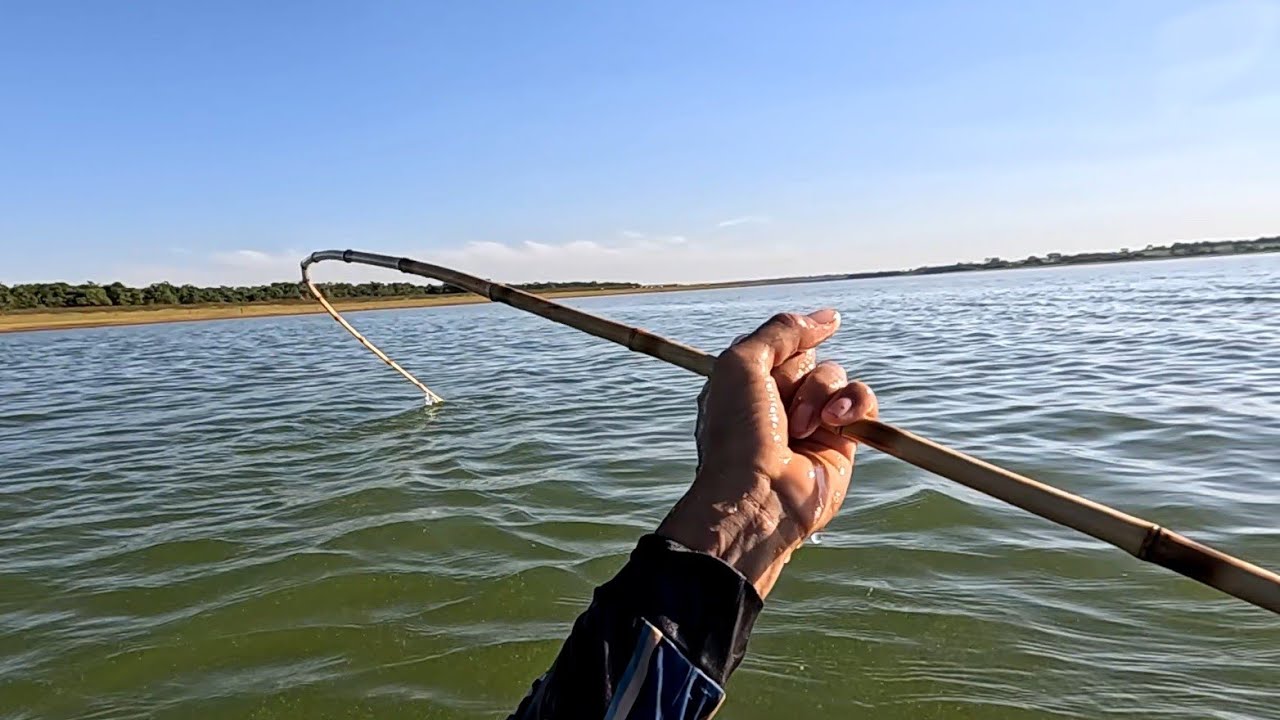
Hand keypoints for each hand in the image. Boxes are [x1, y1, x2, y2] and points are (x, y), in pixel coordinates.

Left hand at [657, 309, 877, 597]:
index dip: (792, 340)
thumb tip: (828, 317)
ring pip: (836, 377)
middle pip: (809, 359)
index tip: (821, 328)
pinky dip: (855, 403)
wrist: (756, 496)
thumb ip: (781, 331)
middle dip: (798, 374)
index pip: (781, 344)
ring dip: (821, 392)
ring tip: (801, 426)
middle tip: (781, 405)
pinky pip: (863, 402)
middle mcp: (779, 402)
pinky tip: (835, 421)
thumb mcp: (741, 363)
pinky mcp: (842, 443)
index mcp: (747, 384)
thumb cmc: (735, 432)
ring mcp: (812, 423)